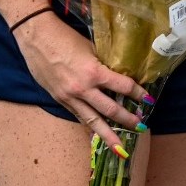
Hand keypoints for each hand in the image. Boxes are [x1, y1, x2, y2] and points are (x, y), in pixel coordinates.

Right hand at [12, 12, 149, 150]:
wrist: (36, 38)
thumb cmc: (65, 37)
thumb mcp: (92, 48)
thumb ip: (105, 63)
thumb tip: (120, 73)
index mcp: (93, 72)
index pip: (123, 86)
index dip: (138, 93)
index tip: (149, 100)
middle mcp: (82, 89)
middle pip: (110, 109)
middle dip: (127, 119)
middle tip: (141, 127)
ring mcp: (69, 97)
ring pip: (92, 121)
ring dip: (108, 135)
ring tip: (121, 148)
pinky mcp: (59, 100)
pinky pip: (78, 116)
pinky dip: (89, 127)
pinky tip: (97, 135)